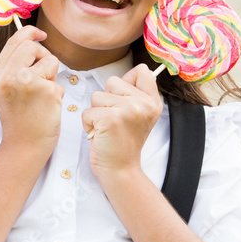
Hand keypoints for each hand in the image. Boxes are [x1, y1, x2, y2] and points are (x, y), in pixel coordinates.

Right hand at [0, 26, 63, 157]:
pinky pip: (59, 81)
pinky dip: (57, 93)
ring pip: (50, 60)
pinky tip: (48, 107)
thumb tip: (33, 41)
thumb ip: (14, 67)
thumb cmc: (20, 119)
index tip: (41, 34)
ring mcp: (27, 83)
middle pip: (32, 45)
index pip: (14, 41)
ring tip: (42, 94)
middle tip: (43, 74)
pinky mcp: (47, 91)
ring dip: (52, 75)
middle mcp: (8, 76)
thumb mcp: (6, 89)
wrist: (24, 146)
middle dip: (42, 55)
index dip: (30, 32)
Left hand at [81, 63, 163, 180]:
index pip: (142, 71)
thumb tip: (130, 73)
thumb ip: (135, 93)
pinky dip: (88, 124)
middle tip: (114, 121)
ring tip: (106, 128)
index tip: (124, 103)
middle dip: (106, 100)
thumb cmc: (123, 142)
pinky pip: (87, 111)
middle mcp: (144, 103)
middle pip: (113, 81)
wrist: (121, 170)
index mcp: (152, 101)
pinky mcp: (111, 119)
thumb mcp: (139, 115)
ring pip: (97, 95)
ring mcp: (128, 110)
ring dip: (96, 113)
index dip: (126, 83)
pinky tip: (100, 135)